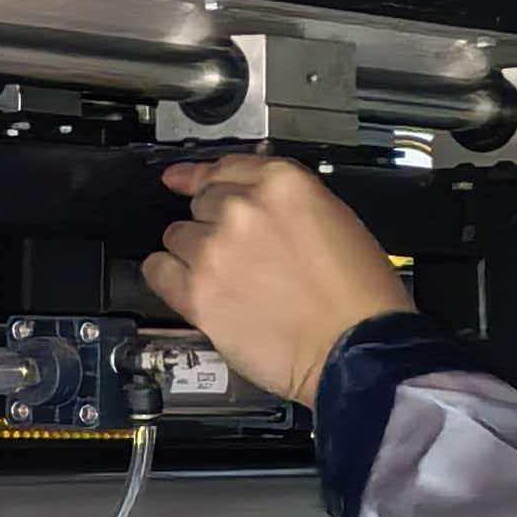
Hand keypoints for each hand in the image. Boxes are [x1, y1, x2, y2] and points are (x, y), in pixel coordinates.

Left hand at [140, 156, 408, 405]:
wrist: (357, 349)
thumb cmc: (358, 295)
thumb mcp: (335, 221)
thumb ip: (284, 204)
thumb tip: (251, 202)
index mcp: (282, 184)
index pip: (223, 168)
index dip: (199, 177)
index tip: (180, 180)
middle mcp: (241, 209)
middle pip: (200, 204)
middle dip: (214, 226)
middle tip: (239, 256)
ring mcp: (214, 250)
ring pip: (177, 236)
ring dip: (193, 254)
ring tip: (226, 280)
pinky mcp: (195, 292)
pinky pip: (157, 270)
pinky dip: (169, 277)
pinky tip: (192, 290)